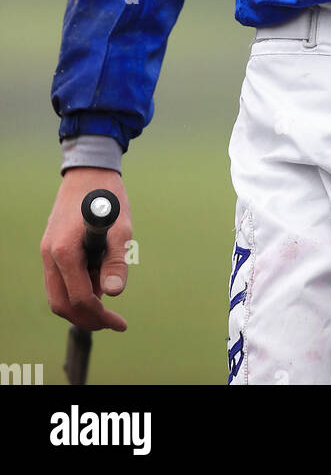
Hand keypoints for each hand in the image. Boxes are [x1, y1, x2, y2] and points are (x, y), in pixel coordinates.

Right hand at [40, 166, 131, 331]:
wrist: (89, 169)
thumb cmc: (107, 196)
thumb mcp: (120, 228)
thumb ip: (116, 261)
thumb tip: (113, 294)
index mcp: (64, 251)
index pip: (79, 298)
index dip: (100, 316)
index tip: (121, 323)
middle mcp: (50, 255)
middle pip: (62, 304)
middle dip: (87, 318)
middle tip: (113, 322)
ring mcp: (48, 251)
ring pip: (58, 294)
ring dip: (82, 304)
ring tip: (108, 297)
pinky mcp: (52, 247)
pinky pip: (60, 279)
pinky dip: (77, 289)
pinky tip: (99, 281)